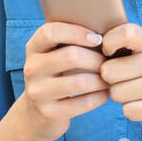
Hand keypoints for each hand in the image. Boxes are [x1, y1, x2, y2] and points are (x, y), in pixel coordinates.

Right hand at [18, 22, 111, 140]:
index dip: (77, 32)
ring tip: (109, 78)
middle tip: (109, 62)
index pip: (51, 32)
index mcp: (34, 47)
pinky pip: (83, 103)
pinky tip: (104, 93)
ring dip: (101, 80)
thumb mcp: (55, 54)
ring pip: (80, 82)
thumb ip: (71, 39)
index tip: (98, 39)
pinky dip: (99, 97)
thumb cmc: (57, 74)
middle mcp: (31, 68)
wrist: (37, 112)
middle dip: (97, 59)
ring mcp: (37, 92)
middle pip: (71, 56)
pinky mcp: (49, 112)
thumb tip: (107, 28)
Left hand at [98, 23, 141, 140]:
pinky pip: (127, 110)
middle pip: (109, 70)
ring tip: (139, 95)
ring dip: (122, 98)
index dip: (108, 43)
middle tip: (127, 82)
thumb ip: (127, 46)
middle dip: (111, 81)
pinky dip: (132, 112)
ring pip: (116, 93)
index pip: (125, 32)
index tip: (108, 54)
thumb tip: (89, 40)